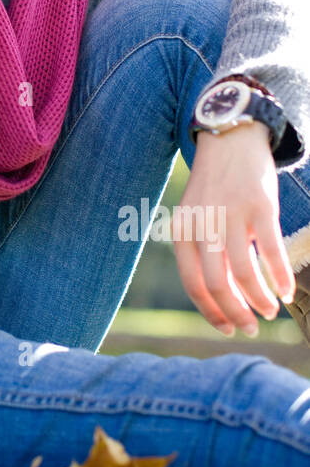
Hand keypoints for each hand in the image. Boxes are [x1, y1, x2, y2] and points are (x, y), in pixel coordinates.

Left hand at [174, 121, 294, 337]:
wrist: (230, 138)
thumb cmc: (214, 186)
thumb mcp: (194, 216)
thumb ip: (200, 250)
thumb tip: (221, 299)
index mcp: (181, 230)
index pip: (193, 284)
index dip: (212, 312)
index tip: (228, 328)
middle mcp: (202, 224)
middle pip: (217, 284)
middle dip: (236, 313)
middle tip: (251, 327)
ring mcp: (231, 214)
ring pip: (243, 273)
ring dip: (258, 300)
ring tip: (269, 310)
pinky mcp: (260, 206)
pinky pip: (271, 252)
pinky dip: (279, 278)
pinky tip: (285, 292)